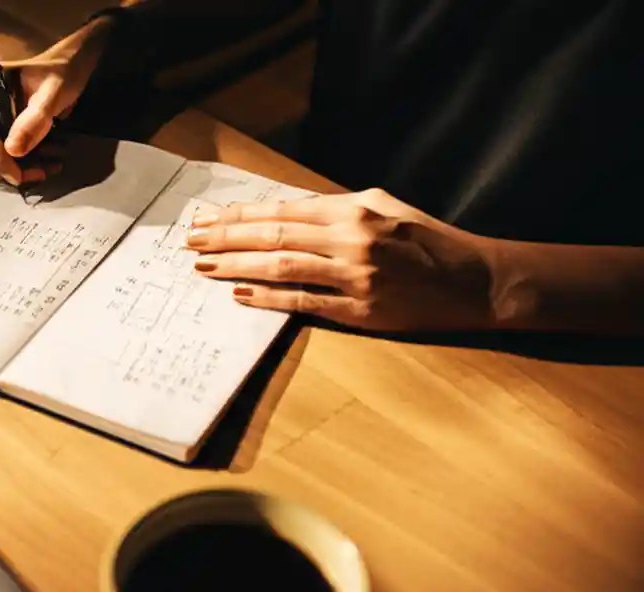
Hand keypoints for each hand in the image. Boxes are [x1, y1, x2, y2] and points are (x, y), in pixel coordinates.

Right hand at [0, 18, 112, 185]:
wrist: (68, 67)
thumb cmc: (61, 73)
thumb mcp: (53, 92)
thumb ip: (35, 118)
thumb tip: (13, 150)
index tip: (18, 176)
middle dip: (8, 166)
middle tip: (40, 174)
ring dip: (16, 169)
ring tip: (47, 169)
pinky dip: (19, 164)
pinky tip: (43, 165)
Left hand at [187, 188, 499, 331]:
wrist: (475, 281)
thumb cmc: (428, 241)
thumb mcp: (385, 208)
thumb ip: (337, 208)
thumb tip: (286, 211)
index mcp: (356, 210)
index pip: (283, 210)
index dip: (240, 215)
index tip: (207, 219)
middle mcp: (353, 238)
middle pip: (274, 236)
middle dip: (226, 238)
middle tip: (191, 242)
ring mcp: (356, 275)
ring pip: (282, 267)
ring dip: (237, 267)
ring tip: (204, 267)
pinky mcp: (361, 309)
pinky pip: (304, 302)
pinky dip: (268, 299)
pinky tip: (240, 296)